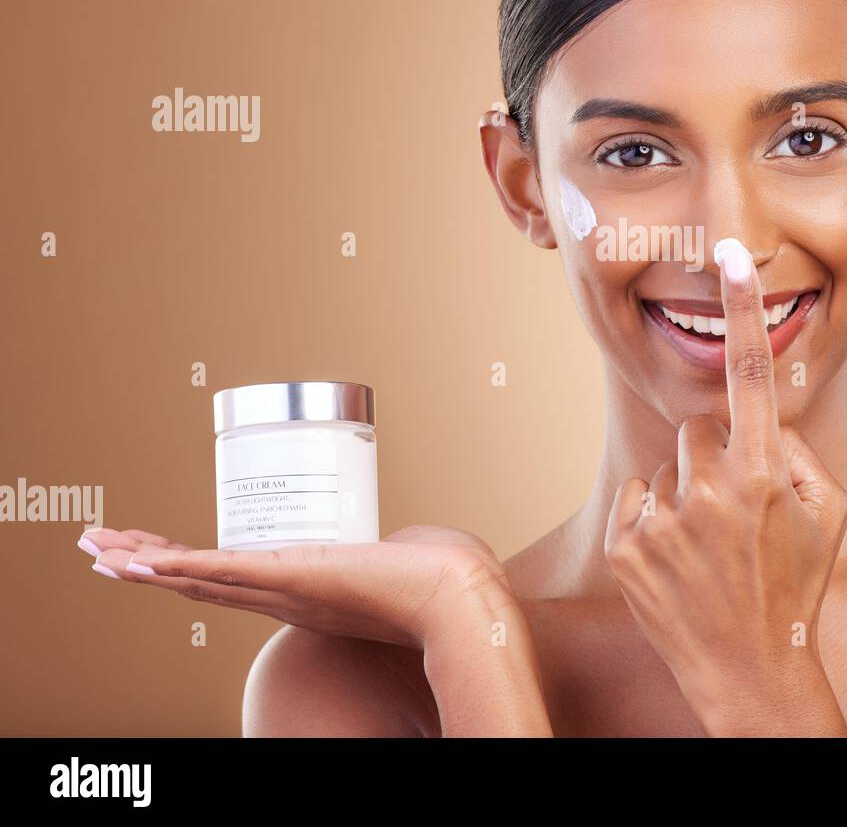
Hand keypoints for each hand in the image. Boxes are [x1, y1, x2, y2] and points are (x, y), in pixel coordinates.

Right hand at [78, 524, 515, 651]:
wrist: (458, 595)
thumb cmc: (444, 576)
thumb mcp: (402, 556)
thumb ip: (391, 547)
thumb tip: (401, 540)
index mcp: (308, 590)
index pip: (236, 578)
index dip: (193, 569)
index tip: (159, 556)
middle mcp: (287, 596)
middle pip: (203, 580)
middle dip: (150, 565)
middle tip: (102, 551)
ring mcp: (286, 588)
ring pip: (200, 577)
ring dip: (146, 563)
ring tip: (99, 551)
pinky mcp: (292, 575)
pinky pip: (220, 572)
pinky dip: (176, 566)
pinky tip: (138, 560)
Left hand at [603, 240, 846, 735]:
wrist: (752, 673)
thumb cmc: (797, 590)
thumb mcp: (832, 519)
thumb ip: (803, 453)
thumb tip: (765, 423)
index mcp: (765, 474)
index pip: (752, 374)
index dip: (741, 309)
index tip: (730, 255)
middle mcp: (709, 489)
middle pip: (699, 431)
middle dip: (716, 459)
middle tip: (736, 515)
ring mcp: (662, 520)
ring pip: (667, 470)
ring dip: (685, 496)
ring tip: (709, 549)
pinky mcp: (626, 546)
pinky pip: (637, 501)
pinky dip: (653, 523)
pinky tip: (678, 562)